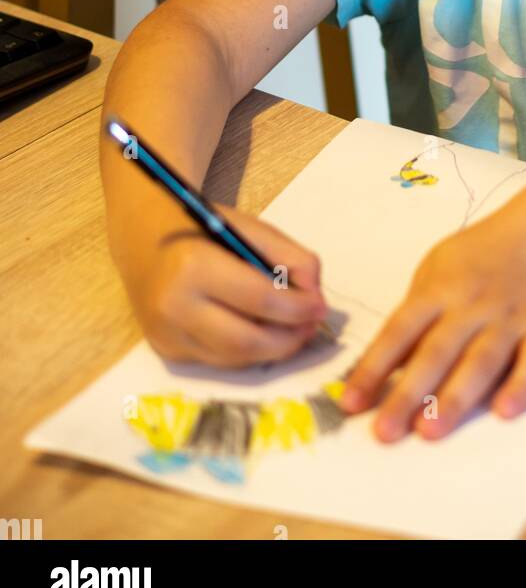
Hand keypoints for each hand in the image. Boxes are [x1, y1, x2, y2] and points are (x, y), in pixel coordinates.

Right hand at [109, 198, 328, 367]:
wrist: (143, 239)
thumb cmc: (202, 229)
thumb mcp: (248, 227)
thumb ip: (288, 256)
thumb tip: (314, 293)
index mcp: (194, 266)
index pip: (260, 299)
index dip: (298, 308)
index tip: (321, 305)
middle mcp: (174, 306)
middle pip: (246, 341)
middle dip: (289, 338)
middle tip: (312, 325)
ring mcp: (167, 334)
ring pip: (234, 359)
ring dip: (273, 350)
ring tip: (295, 331)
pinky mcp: (166, 350)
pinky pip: (218, 360)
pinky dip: (248, 352)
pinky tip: (264, 334)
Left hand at [338, 186, 525, 440]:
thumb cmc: (484, 254)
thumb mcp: (439, 269)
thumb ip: (417, 314)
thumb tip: (387, 366)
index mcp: (439, 288)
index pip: (399, 331)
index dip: (373, 367)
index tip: (349, 403)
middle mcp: (472, 303)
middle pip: (435, 352)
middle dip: (407, 394)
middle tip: (384, 433)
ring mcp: (512, 316)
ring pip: (480, 361)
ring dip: (454, 398)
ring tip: (429, 432)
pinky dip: (521, 385)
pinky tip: (504, 411)